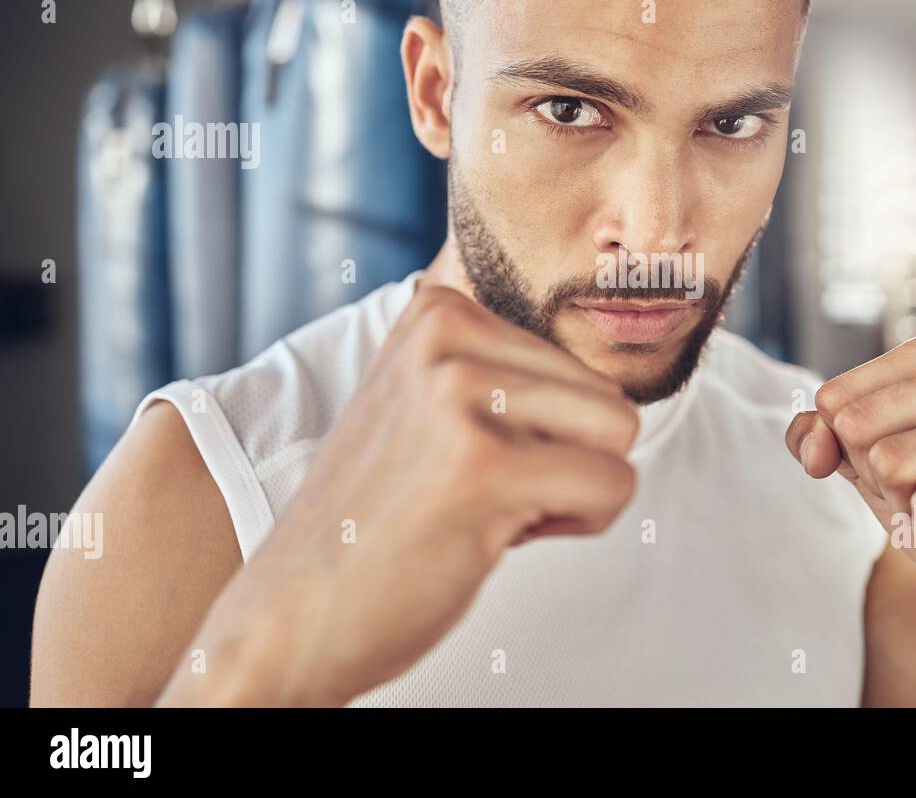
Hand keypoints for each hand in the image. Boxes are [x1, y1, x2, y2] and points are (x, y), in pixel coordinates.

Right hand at [162, 283, 638, 705]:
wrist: (290, 614)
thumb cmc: (376, 519)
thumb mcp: (428, 404)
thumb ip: (502, 371)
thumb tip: (615, 381)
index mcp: (440, 308)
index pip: (578, 363)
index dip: (545, 432)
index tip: (470, 460)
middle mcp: (448, 332)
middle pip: (608, 396)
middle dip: (565, 460)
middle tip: (479, 494)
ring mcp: (460, 391)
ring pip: (619, 435)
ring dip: (570, 490)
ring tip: (485, 508)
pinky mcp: (481, 461)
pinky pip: (613, 486)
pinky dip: (575, 523)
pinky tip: (494, 534)